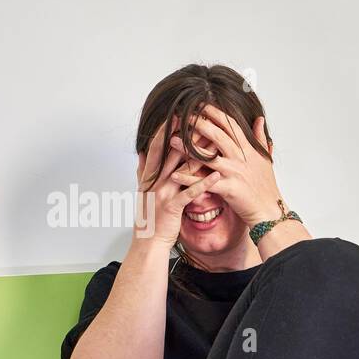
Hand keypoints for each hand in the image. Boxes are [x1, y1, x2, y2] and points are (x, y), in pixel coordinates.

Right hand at [136, 124, 220, 245]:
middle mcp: (154, 182)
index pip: (156, 148)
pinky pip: (190, 193)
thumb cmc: (149, 217)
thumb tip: (141, 153)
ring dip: (198, 155)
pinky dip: (204, 183)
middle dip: (183, 135)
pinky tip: (217, 175)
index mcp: (148, 176)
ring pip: (181, 170)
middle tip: (195, 118)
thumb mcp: (142, 191)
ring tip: (213, 141)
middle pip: (170, 154)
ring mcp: (162, 194)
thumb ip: (142, 171)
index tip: (175, 115)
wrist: (147, 242)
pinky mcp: (172, 207)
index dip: (165, 131)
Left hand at [169, 104, 280, 227]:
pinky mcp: (229, 189)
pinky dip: (189, 179)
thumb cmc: (265, 185)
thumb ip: (260, 137)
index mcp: (248, 148)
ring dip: (188, 148)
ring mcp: (234, 173)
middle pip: (218, 136)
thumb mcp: (265, 158)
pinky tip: (175, 174)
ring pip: (208, 157)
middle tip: (183, 115)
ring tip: (173, 140)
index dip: (215, 113)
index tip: (201, 104)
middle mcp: (240, 158)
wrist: (268, 209)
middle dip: (199, 124)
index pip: (230, 125)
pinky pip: (205, 182)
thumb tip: (259, 119)